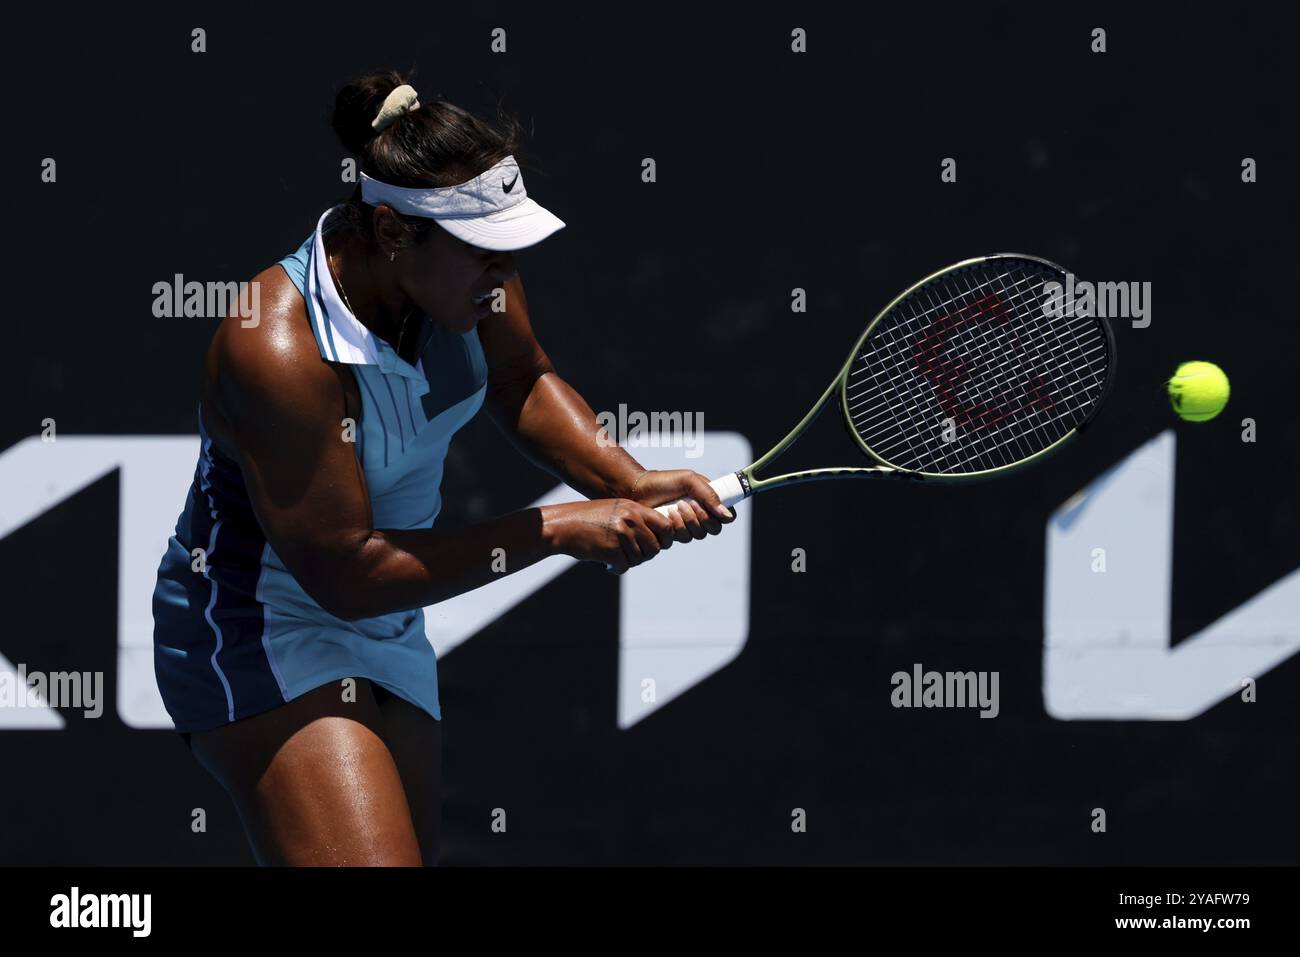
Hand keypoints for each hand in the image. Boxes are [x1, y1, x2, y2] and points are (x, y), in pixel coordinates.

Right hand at [541, 499, 676, 573]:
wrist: (562, 526)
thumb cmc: (588, 519)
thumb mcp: (615, 510)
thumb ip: (636, 519)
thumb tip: (659, 539)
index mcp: (634, 508)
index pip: (666, 526)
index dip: (665, 540)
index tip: (657, 545)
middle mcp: (630, 520)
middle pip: (655, 547)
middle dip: (645, 555)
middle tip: (630, 555)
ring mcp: (621, 534)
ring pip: (639, 559)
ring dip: (628, 562)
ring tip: (614, 556)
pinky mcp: (611, 550)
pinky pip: (624, 567)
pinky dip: (616, 569)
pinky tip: (606, 564)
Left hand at [627, 469, 734, 542]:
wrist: (638, 489)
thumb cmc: (663, 481)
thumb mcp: (689, 480)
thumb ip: (709, 495)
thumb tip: (727, 515)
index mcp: (707, 501)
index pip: (726, 517)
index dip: (722, 516)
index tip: (710, 507)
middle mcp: (700, 516)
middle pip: (714, 529)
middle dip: (701, 517)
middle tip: (688, 503)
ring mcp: (687, 526)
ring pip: (698, 535)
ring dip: (687, 521)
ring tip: (675, 507)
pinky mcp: (673, 535)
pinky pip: (682, 538)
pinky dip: (675, 526)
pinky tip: (666, 514)